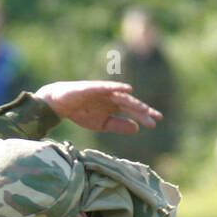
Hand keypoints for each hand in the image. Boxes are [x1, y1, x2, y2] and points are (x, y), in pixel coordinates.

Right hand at [34, 80, 162, 133]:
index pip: (132, 111)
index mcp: (114, 106)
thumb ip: (118, 125)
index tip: (156, 122)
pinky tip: (128, 90)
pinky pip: (107, 87)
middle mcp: (112, 97)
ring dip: (133, 103)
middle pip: (130, 104)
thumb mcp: (102, 124)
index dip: (144, 115)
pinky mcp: (93, 88)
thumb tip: (137, 128)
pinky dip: (117, 87)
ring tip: (145, 110)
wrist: (61, 104)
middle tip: (156, 118)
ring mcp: (104, 92)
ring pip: (122, 97)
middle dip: (143, 111)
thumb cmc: (81, 112)